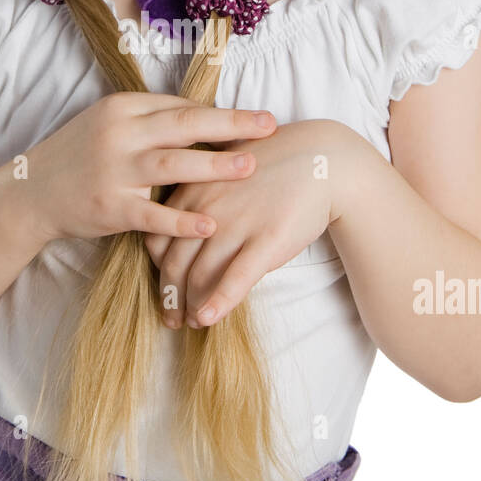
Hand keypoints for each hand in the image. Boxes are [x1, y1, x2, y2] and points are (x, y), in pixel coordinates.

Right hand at [15, 92, 277, 243]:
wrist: (30, 193)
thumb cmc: (77, 157)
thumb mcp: (108, 126)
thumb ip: (149, 122)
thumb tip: (202, 119)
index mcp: (122, 108)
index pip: (179, 107)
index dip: (220, 114)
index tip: (256, 118)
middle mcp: (119, 134)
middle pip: (184, 124)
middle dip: (231, 124)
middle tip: (270, 125)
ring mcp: (113, 171)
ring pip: (172, 164)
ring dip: (214, 166)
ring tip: (250, 167)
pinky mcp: (109, 208)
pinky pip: (151, 215)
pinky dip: (181, 220)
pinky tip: (210, 225)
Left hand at [145, 120, 340, 327]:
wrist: (323, 159)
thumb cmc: (275, 162)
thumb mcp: (226, 166)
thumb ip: (202, 190)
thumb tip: (188, 219)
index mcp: (194, 190)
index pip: (158, 239)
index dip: (157, 268)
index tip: (166, 285)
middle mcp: (208, 209)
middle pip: (174, 262)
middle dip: (169, 296)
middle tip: (172, 317)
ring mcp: (236, 225)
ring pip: (200, 275)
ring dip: (191, 305)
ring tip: (193, 322)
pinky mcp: (266, 240)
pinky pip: (235, 278)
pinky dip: (218, 303)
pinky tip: (207, 320)